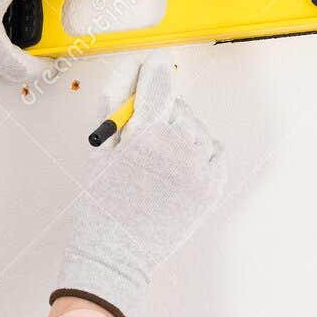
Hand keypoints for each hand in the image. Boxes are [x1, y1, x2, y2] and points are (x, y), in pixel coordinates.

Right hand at [51, 54, 226, 316]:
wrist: (117, 255)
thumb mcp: (100, 154)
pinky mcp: (211, 188)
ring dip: (181, 134)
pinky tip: (182, 166)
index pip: (155, 86)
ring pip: (196, 129)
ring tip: (160, 161)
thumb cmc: (101, 206)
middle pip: (177, 108)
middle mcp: (176, 148)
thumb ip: (115, 111)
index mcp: (144, 136)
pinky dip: (202, 153)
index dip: (153, 71)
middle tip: (144, 137)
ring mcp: (198, 169)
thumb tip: (128, 77)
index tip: (155, 61)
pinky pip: (215, 152)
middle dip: (162, 114)